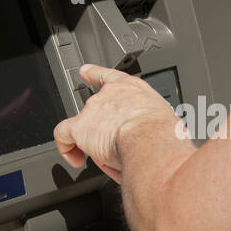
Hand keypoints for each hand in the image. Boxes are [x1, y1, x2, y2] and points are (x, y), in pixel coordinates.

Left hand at [53, 64, 185, 183]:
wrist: (150, 141)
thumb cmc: (163, 133)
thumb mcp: (167, 120)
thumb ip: (155, 124)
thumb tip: (161, 139)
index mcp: (132, 89)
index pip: (109, 77)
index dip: (95, 74)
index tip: (85, 71)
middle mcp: (109, 95)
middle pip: (97, 110)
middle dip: (106, 130)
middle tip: (120, 147)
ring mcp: (92, 110)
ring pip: (85, 127)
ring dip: (96, 144)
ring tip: (113, 158)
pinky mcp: (79, 128)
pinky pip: (63, 135)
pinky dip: (66, 148)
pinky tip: (74, 158)